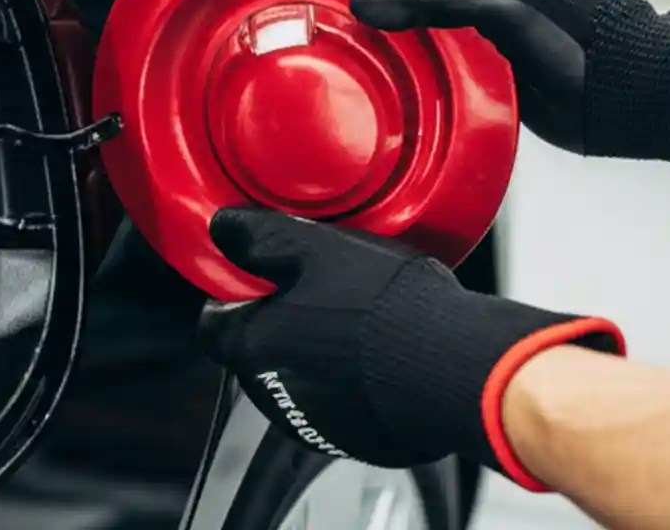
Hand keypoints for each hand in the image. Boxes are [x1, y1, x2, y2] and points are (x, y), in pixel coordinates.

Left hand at [198, 207, 622, 484]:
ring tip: (364, 323)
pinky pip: (347, 409)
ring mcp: (319, 427)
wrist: (455, 364)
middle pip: (261, 355)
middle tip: (321, 292)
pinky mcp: (363, 443)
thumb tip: (225, 226)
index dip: (231, 299)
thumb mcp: (314, 246)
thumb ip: (259, 236)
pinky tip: (389, 357)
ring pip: (304, 383)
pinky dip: (358, 387)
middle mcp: (275, 398)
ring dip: (322, 358)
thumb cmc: (383, 305)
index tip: (252, 280)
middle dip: (283, 326)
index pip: (214, 327)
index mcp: (253, 348)